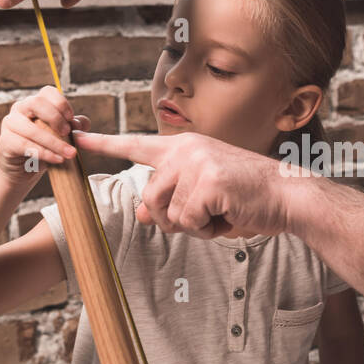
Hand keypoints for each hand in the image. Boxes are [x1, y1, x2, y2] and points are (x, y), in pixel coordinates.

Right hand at [0, 86, 89, 186]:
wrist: (23, 171)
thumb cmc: (43, 149)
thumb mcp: (61, 136)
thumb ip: (72, 127)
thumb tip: (80, 123)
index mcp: (34, 103)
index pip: (47, 92)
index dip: (61, 103)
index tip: (71, 118)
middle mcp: (20, 109)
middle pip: (36, 103)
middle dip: (55, 118)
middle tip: (67, 133)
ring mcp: (10, 124)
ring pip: (31, 129)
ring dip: (54, 142)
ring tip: (70, 153)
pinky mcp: (5, 142)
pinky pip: (25, 146)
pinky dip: (45, 153)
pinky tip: (58, 160)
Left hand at [71, 128, 294, 237]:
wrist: (288, 195)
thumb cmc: (248, 197)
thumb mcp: (204, 196)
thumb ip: (170, 200)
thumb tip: (139, 213)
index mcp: (184, 147)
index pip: (136, 144)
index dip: (103, 143)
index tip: (74, 134)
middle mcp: (186, 149)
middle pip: (150, 198)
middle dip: (174, 218)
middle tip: (206, 215)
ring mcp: (196, 163)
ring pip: (169, 213)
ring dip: (194, 225)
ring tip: (221, 211)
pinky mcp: (207, 182)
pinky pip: (190, 221)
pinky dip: (208, 229)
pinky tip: (229, 214)